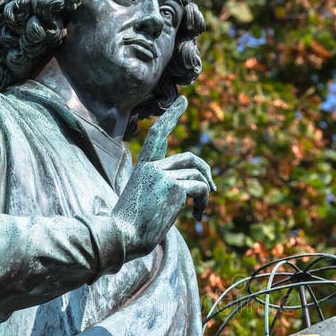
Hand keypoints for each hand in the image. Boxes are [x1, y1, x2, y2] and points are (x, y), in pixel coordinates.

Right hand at [111, 96, 214, 259]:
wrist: (122, 236)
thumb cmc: (130, 227)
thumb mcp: (144, 201)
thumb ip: (162, 189)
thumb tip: (189, 191)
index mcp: (143, 169)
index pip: (158, 135)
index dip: (171, 116)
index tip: (183, 100)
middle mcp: (153, 167)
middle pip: (190, 158)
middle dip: (205, 171)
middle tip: (213, 188)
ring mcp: (163, 175)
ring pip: (198, 176)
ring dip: (205, 194)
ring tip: (199, 211)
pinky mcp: (173, 187)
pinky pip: (201, 188)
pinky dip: (204, 201)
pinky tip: (198, 216)